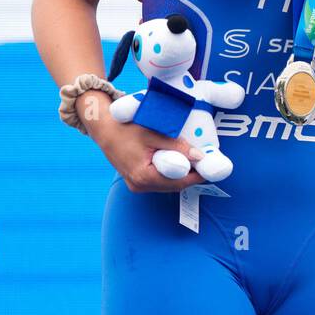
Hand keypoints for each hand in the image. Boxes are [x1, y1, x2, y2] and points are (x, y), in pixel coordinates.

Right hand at [81, 91, 205, 191]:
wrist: (104, 129)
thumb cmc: (126, 129)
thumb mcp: (153, 134)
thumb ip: (177, 146)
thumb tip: (199, 156)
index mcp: (144, 177)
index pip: (179, 181)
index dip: (197, 175)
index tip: (210, 166)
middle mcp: (140, 186)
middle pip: (175, 185)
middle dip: (191, 175)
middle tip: (205, 162)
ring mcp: (137, 185)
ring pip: (168, 185)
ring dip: (182, 175)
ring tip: (195, 161)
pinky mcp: (137, 182)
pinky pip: (160, 181)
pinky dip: (171, 174)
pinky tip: (179, 162)